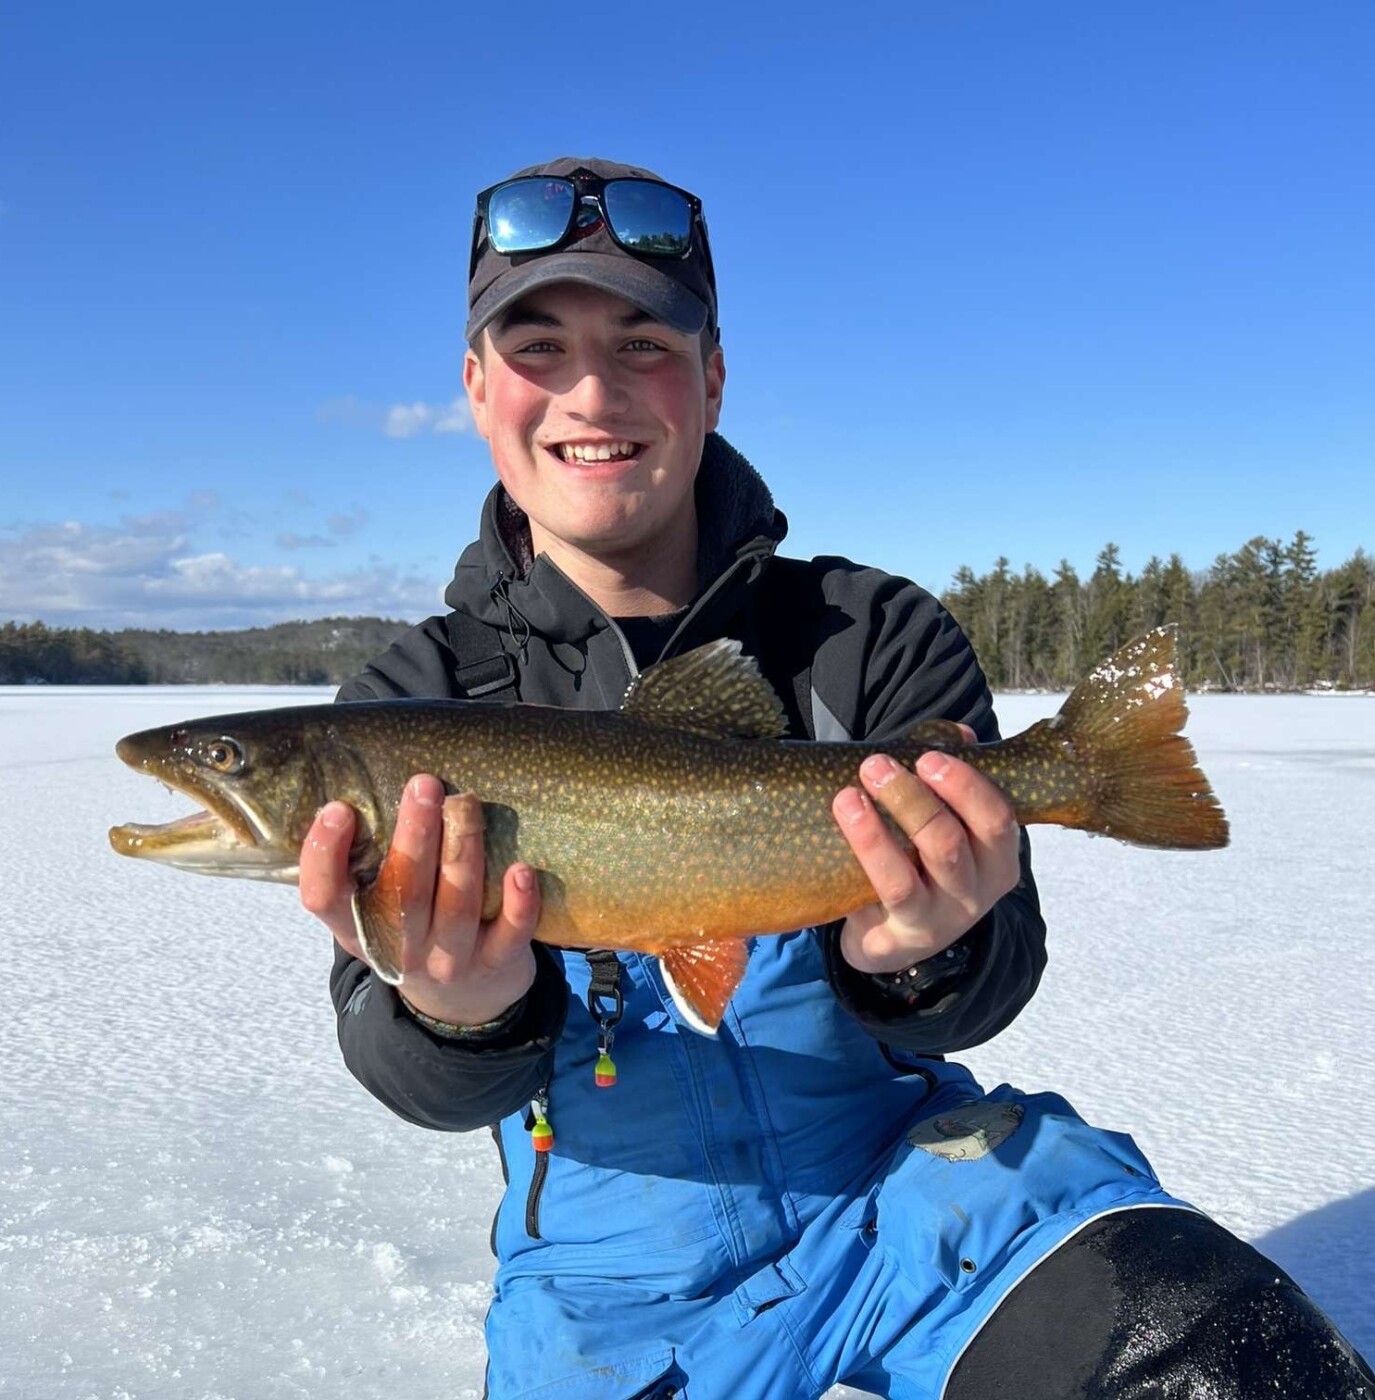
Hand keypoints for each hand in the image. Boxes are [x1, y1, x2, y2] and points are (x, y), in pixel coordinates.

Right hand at [300, 774, 539, 1025]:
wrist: (464, 998)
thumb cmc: (416, 924)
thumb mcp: (379, 903)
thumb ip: (369, 857)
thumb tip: (369, 772)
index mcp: (358, 928)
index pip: (325, 899)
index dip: (324, 857)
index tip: (338, 809)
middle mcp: (400, 949)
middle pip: (403, 896)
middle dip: (414, 837)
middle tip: (423, 784)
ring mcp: (450, 961)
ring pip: (457, 908)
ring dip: (463, 852)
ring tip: (466, 803)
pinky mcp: (497, 964)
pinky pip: (510, 936)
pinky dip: (518, 905)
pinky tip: (521, 869)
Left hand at [833, 727, 1020, 973]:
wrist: (894, 936)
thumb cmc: (921, 862)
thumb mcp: (945, 826)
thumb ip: (950, 779)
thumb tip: (959, 733)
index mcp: (996, 858)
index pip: (997, 820)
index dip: (966, 786)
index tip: (928, 757)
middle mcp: (976, 892)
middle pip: (950, 842)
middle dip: (912, 799)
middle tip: (875, 765)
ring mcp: (940, 918)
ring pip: (910, 875)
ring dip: (878, 828)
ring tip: (848, 794)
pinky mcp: (901, 937)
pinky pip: (886, 890)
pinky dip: (867, 850)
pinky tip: (847, 820)